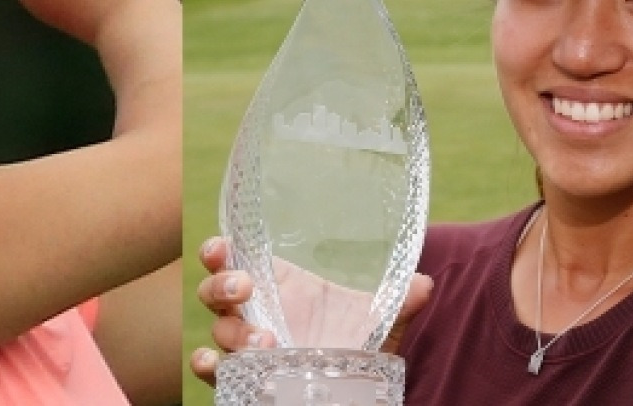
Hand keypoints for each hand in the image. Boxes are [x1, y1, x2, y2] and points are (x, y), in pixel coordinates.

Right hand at [189, 236, 433, 386]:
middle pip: (215, 291)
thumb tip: (425, 285)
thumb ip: (400, 300)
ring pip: (218, 331)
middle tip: (245, 288)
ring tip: (265, 342)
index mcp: (276, 283)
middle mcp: (254, 310)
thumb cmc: (356, 338)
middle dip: (222, 285)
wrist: (355, 384)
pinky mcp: (245, 377)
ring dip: (233, 333)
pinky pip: (213, 371)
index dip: (219, 250)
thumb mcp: (378, 317)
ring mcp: (246, 346)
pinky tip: (214, 364)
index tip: (222, 248)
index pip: (233, 257)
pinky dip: (207, 366)